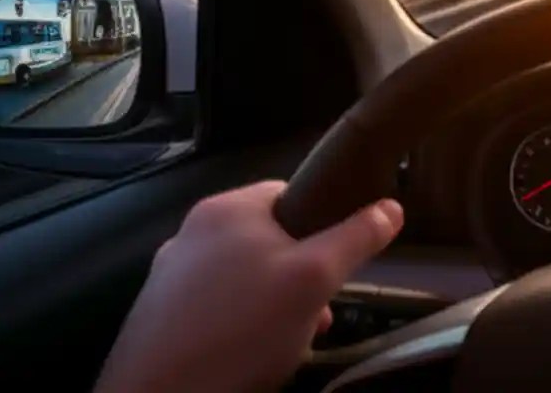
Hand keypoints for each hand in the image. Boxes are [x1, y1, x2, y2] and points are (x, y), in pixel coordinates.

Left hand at [95, 181, 403, 392]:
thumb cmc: (243, 329)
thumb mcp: (315, 280)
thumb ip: (355, 239)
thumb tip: (390, 206)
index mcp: (226, 209)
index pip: (290, 194)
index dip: (323, 222)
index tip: (339, 261)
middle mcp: (190, 233)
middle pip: (269, 241)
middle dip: (302, 277)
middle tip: (319, 312)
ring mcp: (169, 277)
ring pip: (244, 279)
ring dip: (276, 306)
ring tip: (291, 342)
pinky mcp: (159, 317)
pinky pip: (217, 308)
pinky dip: (242, 326)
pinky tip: (254, 356)